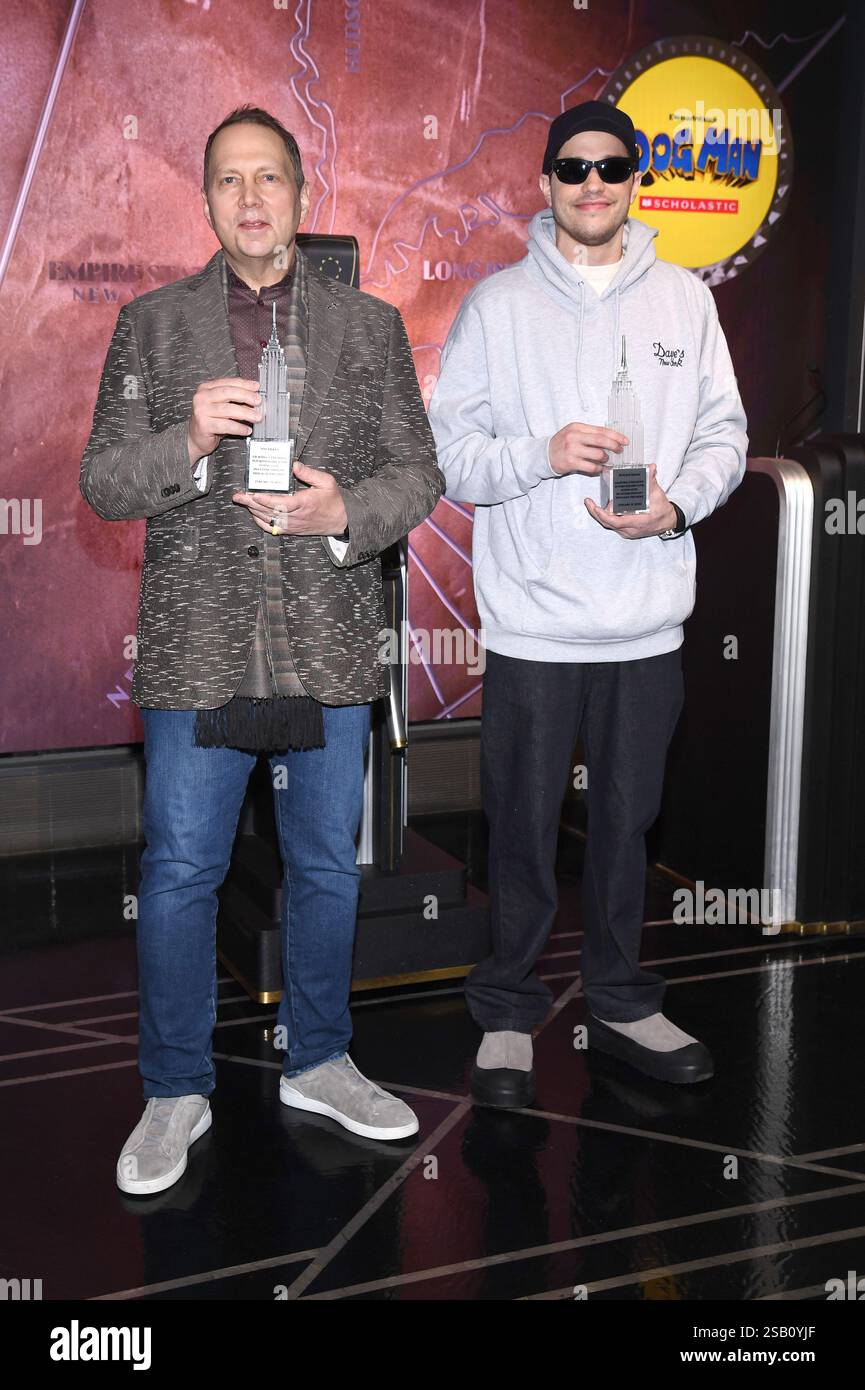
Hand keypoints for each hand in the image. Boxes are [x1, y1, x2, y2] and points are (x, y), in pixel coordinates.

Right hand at [187, 377, 262, 464]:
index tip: (256, 386)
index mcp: (206, 388)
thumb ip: (234, 399)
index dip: (244, 384)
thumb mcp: (222, 406)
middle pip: (228, 393)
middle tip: (258, 401)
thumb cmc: (211, 421)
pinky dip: (239, 427)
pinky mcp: (204, 425)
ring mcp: (201, 411)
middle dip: (246, 396)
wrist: (196, 438)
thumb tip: (254, 397)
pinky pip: (226, 425)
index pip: (228, 382)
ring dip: (246, 413)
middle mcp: (202, 397)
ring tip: (257, 417)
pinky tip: (247, 429)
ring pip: (228, 410)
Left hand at [232, 461, 348, 535]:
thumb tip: (293, 464)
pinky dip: (260, 521)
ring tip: (242, 501)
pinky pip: (272, 528)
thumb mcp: (326, 482)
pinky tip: (254, 513)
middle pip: (269, 511)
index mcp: (304, 504)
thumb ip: (309, 473)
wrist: (341, 520)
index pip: (281, 503)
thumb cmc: (333, 501)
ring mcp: (292, 525)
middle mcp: (296, 516)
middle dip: (252, 503)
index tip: (254, 494)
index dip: (266, 500)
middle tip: (238, 495)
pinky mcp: (291, 529)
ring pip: (268, 519)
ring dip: (253, 510)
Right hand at [549, 421, 628, 475]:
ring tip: (605, 459)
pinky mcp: (570, 462)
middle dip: (614, 445)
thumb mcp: (574, 433)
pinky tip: (598, 468)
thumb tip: (610, 440)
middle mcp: (574, 437)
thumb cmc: (561, 444)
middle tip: (620, 450)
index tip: (624, 440)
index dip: (615, 436)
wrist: (544, 454)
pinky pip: (590, 466)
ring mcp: (572, 450)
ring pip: (597, 454)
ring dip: (605, 458)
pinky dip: (597, 468)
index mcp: (577, 427)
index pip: (600, 430)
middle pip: (600, 440)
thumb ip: (589, 434)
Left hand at [584, 464, 678, 537]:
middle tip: (588, 502)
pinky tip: (600, 508)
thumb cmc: (662, 509)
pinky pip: (612, 525)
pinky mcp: (626, 531)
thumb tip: (651, 468)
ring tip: (591, 504)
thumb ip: (652, 481)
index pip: (616, 522)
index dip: (604, 515)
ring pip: (609, 525)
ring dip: (599, 515)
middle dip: (596, 513)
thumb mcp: (658, 495)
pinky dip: (605, 517)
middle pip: (608, 524)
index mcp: (638, 522)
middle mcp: (631, 530)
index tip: (596, 507)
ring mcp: (628, 532)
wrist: (668, 521)